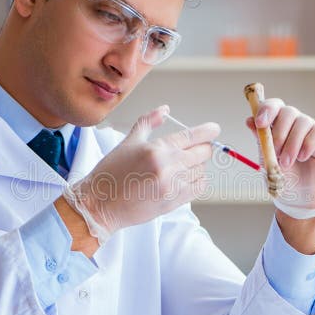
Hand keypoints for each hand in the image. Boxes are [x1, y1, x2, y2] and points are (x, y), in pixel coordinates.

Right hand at [65, 106, 219, 244]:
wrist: (100, 203)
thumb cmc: (111, 173)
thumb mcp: (129, 141)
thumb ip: (149, 122)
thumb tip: (165, 110)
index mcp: (158, 149)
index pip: (192, 136)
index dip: (208, 131)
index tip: (214, 130)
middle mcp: (168, 167)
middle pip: (202, 153)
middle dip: (203, 148)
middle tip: (198, 147)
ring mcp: (172, 186)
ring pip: (201, 170)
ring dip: (197, 165)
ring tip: (183, 165)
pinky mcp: (174, 202)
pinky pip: (198, 188)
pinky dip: (197, 180)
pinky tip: (187, 178)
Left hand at [246, 100, 314, 217]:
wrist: (302, 196)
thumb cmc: (284, 176)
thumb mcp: (267, 160)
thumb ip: (261, 140)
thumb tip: (249, 120)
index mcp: (277, 125)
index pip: (272, 106)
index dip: (266, 109)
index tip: (260, 123)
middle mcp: (293, 122)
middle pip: (287, 112)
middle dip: (279, 133)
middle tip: (275, 153)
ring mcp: (310, 128)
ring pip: (302, 122)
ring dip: (292, 144)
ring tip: (286, 163)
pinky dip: (308, 144)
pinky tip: (303, 157)